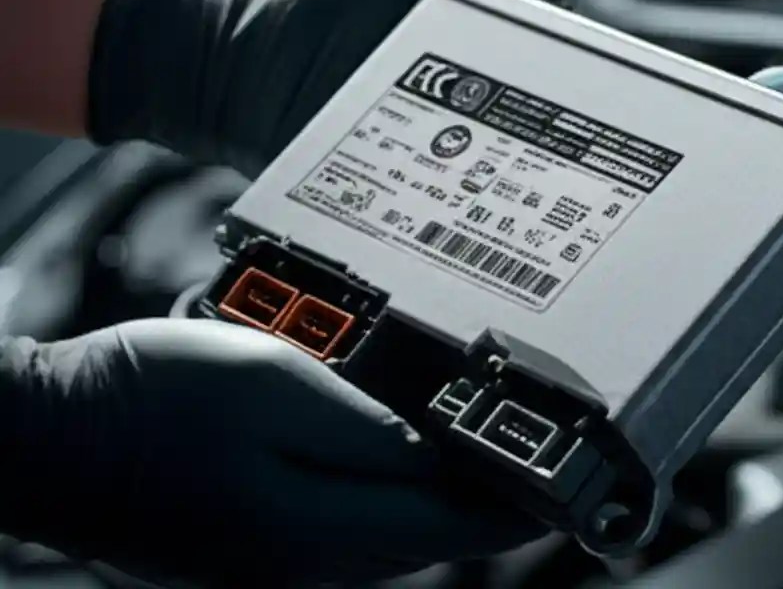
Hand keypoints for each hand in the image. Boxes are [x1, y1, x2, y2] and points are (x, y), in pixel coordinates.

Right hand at [0, 319, 539, 586]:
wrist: (56, 433)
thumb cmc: (153, 398)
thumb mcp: (271, 384)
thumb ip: (362, 425)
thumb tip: (434, 453)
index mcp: (316, 524)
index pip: (448, 527)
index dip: (514, 510)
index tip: (564, 495)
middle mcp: (302, 558)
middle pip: (423, 541)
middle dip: (484, 514)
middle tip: (532, 475)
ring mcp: (274, 560)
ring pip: (388, 542)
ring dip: (438, 512)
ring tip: (481, 473)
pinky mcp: (252, 547)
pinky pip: (346, 536)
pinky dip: (388, 509)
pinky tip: (396, 474)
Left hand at [88, 0, 617, 177]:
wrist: (236, 52)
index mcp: (490, 53)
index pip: (565, 75)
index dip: (606, 93)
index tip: (647, 112)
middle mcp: (473, 108)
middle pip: (544, 139)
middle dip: (581, 157)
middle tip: (622, 176)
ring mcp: (439, 156)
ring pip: (502, 182)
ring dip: (533, 195)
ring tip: (575, 209)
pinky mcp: (403, 195)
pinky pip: (446, 214)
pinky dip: (470, 224)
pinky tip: (501, 230)